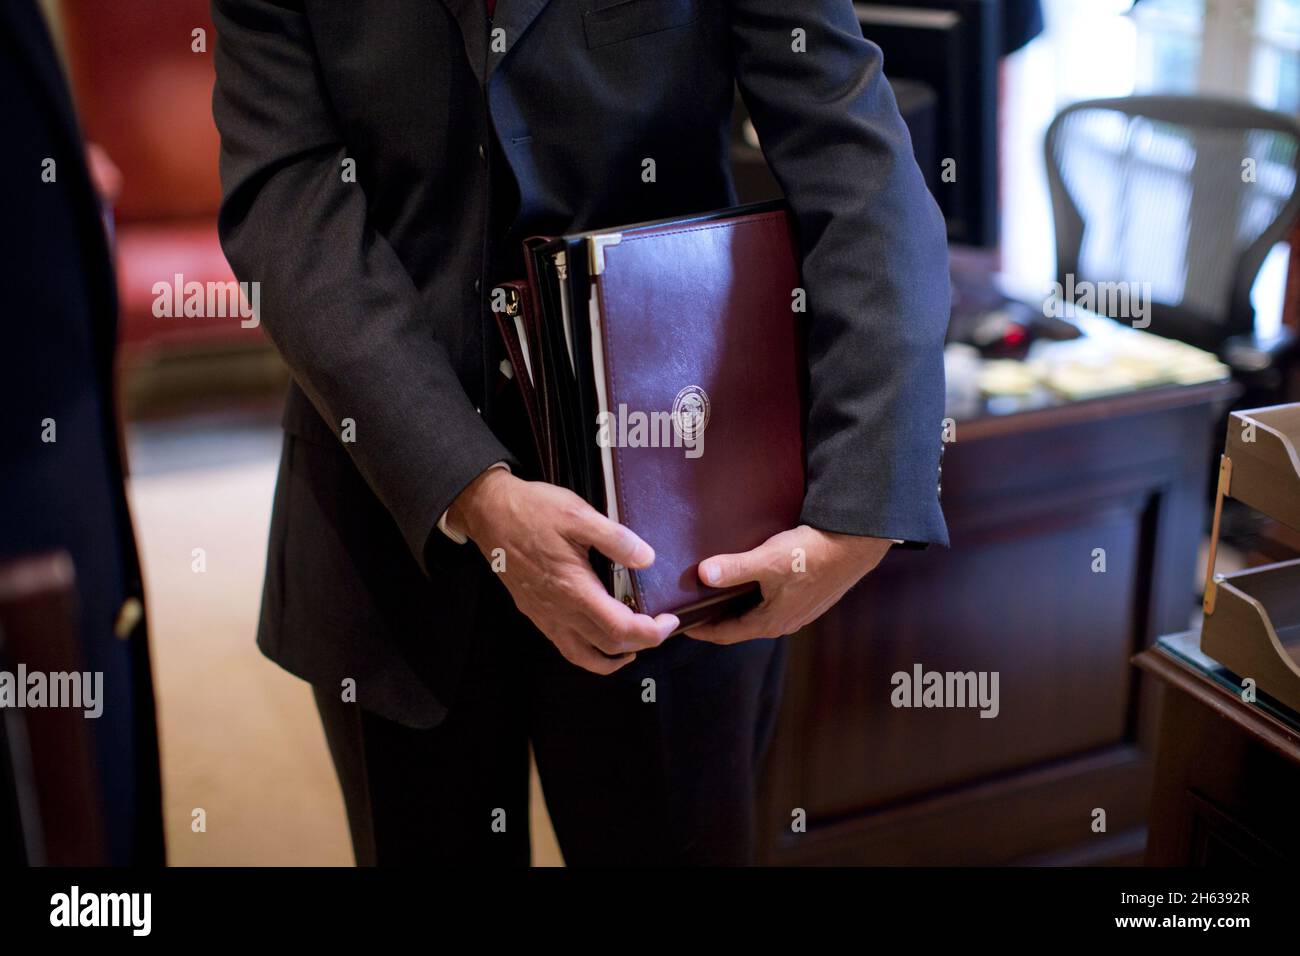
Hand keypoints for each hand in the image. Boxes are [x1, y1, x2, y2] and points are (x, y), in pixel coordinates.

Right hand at [449, 469, 678, 673]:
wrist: (488, 513)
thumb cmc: (533, 510)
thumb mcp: (577, 514)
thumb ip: (615, 539)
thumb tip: (647, 559)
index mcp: (573, 588)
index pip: (620, 628)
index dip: (652, 633)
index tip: (671, 621)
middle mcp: (559, 610)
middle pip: (608, 646)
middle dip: (642, 643)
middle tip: (662, 627)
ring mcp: (545, 616)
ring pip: (585, 656)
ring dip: (615, 655)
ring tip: (637, 642)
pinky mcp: (535, 614)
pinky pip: (567, 647)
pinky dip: (590, 653)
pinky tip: (601, 637)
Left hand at [687, 525, 890, 644]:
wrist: (854, 545)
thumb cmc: (812, 553)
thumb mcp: (768, 559)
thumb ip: (735, 568)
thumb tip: (703, 574)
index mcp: (771, 621)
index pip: (727, 634)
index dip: (703, 630)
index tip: (683, 625)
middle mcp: (785, 623)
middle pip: (741, 627)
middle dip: (718, 621)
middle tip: (695, 609)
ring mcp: (798, 612)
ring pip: (759, 616)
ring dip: (737, 609)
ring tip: (718, 596)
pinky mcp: (808, 599)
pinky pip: (773, 605)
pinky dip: (756, 599)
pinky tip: (752, 584)